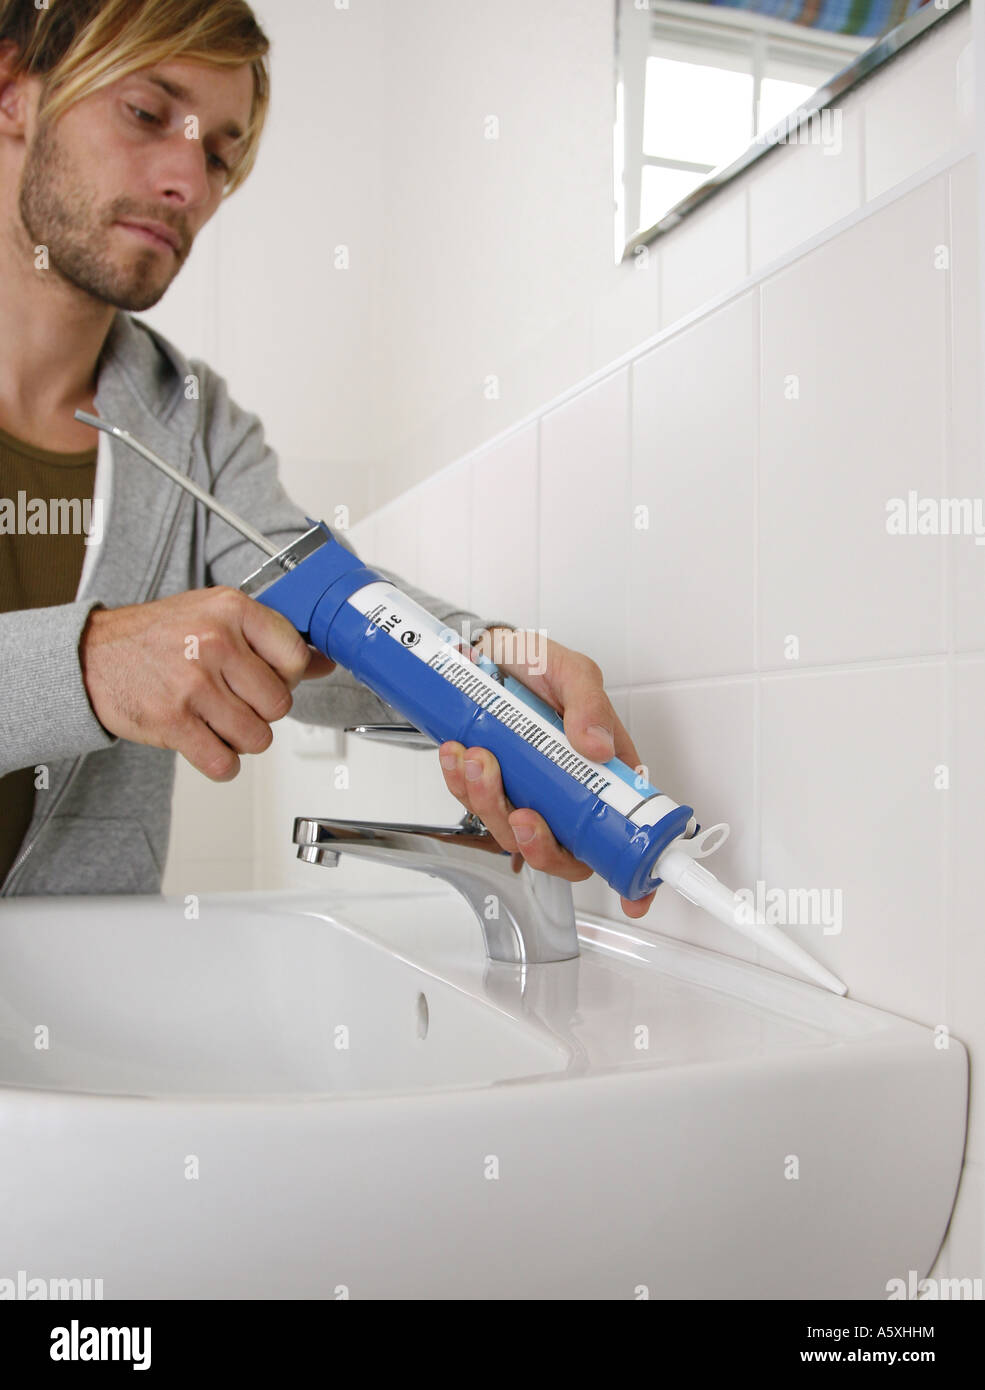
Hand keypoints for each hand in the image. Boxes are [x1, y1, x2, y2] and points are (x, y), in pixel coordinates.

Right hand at [80, 587, 335, 780]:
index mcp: (232, 609)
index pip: (296, 657)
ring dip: (242, 738)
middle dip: (261, 711)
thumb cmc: (158, 636)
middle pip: (279, 704)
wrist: (92, 656)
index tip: (268, 677)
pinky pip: (225, 762)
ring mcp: (193, 683)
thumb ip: (271, 638)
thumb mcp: (216, 616)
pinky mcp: (172, 721)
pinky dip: (222, 763)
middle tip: (236, 701)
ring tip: (218, 720)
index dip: (286, 677)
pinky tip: (208, 744)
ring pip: (258, 737)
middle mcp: (215, 642)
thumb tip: (325, 661)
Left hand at [438, 629, 657, 919]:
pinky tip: (457, 753)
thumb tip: (598, 748)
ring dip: (490, 802)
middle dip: (535, 842)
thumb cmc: (538, 663)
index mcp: (604, 773)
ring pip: (511, 831)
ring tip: (478, 756)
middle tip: (519, 809)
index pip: (623, 833)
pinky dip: (461, 783)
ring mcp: (527, 792)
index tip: (633, 899)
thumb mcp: (572, 672)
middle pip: (563, 851)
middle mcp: (568, 793)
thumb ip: (589, 706)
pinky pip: (473, 803)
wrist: (484, 649)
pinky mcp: (489, 785)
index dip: (629, 871)